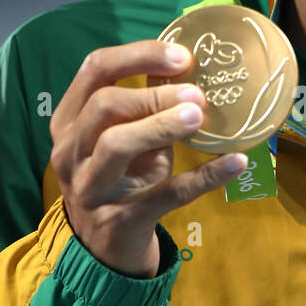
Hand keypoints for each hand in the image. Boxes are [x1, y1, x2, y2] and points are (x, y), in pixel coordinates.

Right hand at [49, 40, 247, 276]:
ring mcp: (91, 189)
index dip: (138, 56)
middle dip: (154, 94)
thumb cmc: (118, 180)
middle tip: (197, 94)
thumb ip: (143, 109)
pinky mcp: (121, 220)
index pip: (95, 70)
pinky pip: (165, 194)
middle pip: (105, 106)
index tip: (182, 56)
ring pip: (118, 144)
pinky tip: (235, 161)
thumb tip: (192, 73)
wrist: (104, 249)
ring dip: (162, 125)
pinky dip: (204, 177)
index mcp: (70, 122)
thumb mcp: (122, 140)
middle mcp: (71, 152)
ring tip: (198, 116)